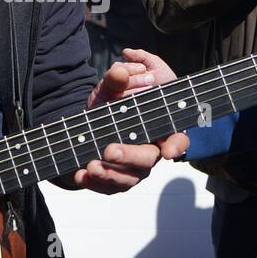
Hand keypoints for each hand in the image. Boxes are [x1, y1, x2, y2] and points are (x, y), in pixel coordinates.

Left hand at [73, 48, 189, 193]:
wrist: (88, 126)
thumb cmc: (109, 106)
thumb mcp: (109, 90)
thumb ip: (116, 79)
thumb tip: (119, 69)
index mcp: (157, 130)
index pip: (177, 140)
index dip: (177, 145)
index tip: (169, 151)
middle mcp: (149, 152)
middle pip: (147, 159)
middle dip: (129, 156)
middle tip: (110, 150)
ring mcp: (134, 170)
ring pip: (127, 178)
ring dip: (109, 174)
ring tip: (91, 165)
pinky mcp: (116, 182)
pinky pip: (108, 188)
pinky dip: (93, 183)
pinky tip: (80, 175)